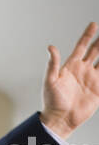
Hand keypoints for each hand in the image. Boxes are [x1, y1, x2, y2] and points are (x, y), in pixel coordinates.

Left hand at [40, 22, 98, 138]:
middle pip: (96, 51)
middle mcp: (83, 70)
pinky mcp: (98, 89)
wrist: (60, 119)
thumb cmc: (52, 101)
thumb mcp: (50, 81)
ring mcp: (92, 79)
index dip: (88, 35)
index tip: (94, 25)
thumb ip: (53, 64)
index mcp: (71, 66)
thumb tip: (50, 47)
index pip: (82, 46)